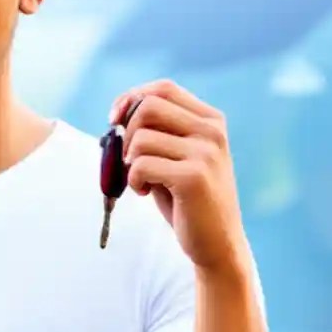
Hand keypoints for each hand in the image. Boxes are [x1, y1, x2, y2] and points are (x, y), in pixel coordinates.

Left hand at [110, 79, 250, 277]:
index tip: (114, 120)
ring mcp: (205, 153)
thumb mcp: (177, 157)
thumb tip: (115, 116)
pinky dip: (133, 180)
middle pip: (148, 107)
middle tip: (128, 160)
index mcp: (211, 120)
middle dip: (125, 132)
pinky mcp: (193, 177)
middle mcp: (212, 131)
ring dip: (130, 163)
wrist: (216, 243)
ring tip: (143, 181)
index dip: (131, 99)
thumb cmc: (188, 201)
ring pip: (140, 139)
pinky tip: (146, 193)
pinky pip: (141, 165)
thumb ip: (157, 132)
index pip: (163, 89)